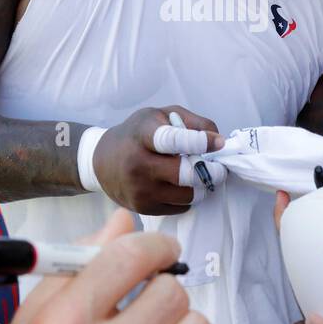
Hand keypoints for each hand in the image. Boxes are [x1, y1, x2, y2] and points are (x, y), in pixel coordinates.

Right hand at [93, 106, 224, 214]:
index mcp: (143, 135)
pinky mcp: (142, 208)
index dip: (199, 142)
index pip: (171, 140)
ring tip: (200, 176)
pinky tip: (180, 186)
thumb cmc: (139, 134)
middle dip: (211, 172)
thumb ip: (192, 122)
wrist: (102, 160)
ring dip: (201, 187)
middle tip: (220, 169)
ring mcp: (139, 189)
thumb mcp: (161, 116)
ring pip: (187, 195)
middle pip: (185, 174)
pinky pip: (180, 207)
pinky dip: (187, 197)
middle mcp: (138, 163)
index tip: (219, 144)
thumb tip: (219, 141)